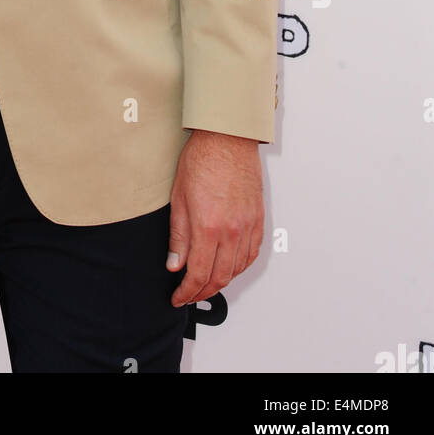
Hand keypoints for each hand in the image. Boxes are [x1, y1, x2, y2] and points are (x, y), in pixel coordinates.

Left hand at [166, 129, 262, 307]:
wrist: (227, 138)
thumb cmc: (202, 161)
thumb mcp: (178, 199)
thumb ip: (178, 236)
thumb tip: (175, 264)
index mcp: (208, 227)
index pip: (198, 274)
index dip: (187, 291)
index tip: (179, 296)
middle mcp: (231, 231)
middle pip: (220, 277)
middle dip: (203, 291)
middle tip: (190, 294)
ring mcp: (248, 226)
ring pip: (237, 269)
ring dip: (222, 282)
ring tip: (207, 283)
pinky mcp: (258, 219)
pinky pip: (252, 253)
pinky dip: (240, 266)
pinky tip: (229, 266)